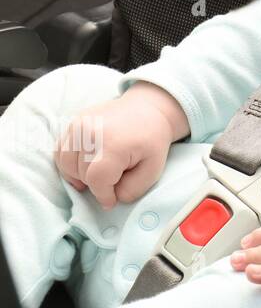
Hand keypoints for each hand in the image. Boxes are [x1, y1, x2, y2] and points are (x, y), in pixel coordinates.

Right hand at [54, 84, 182, 209]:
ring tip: (98, 173)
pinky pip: (60, 151)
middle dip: (97, 184)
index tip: (111, 199)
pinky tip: (85, 164)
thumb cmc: (151, 140)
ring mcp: (79, 124)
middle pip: (82, 174)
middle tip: (114, 178)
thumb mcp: (153, 169)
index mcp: (114, 144)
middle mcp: (91, 132)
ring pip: (65, 164)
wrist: (148, 109)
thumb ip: (132, 190)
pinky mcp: (73, 122)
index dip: (103, 195)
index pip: (97, 180)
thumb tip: (110, 199)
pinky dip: (69, 163)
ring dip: (79, 175)